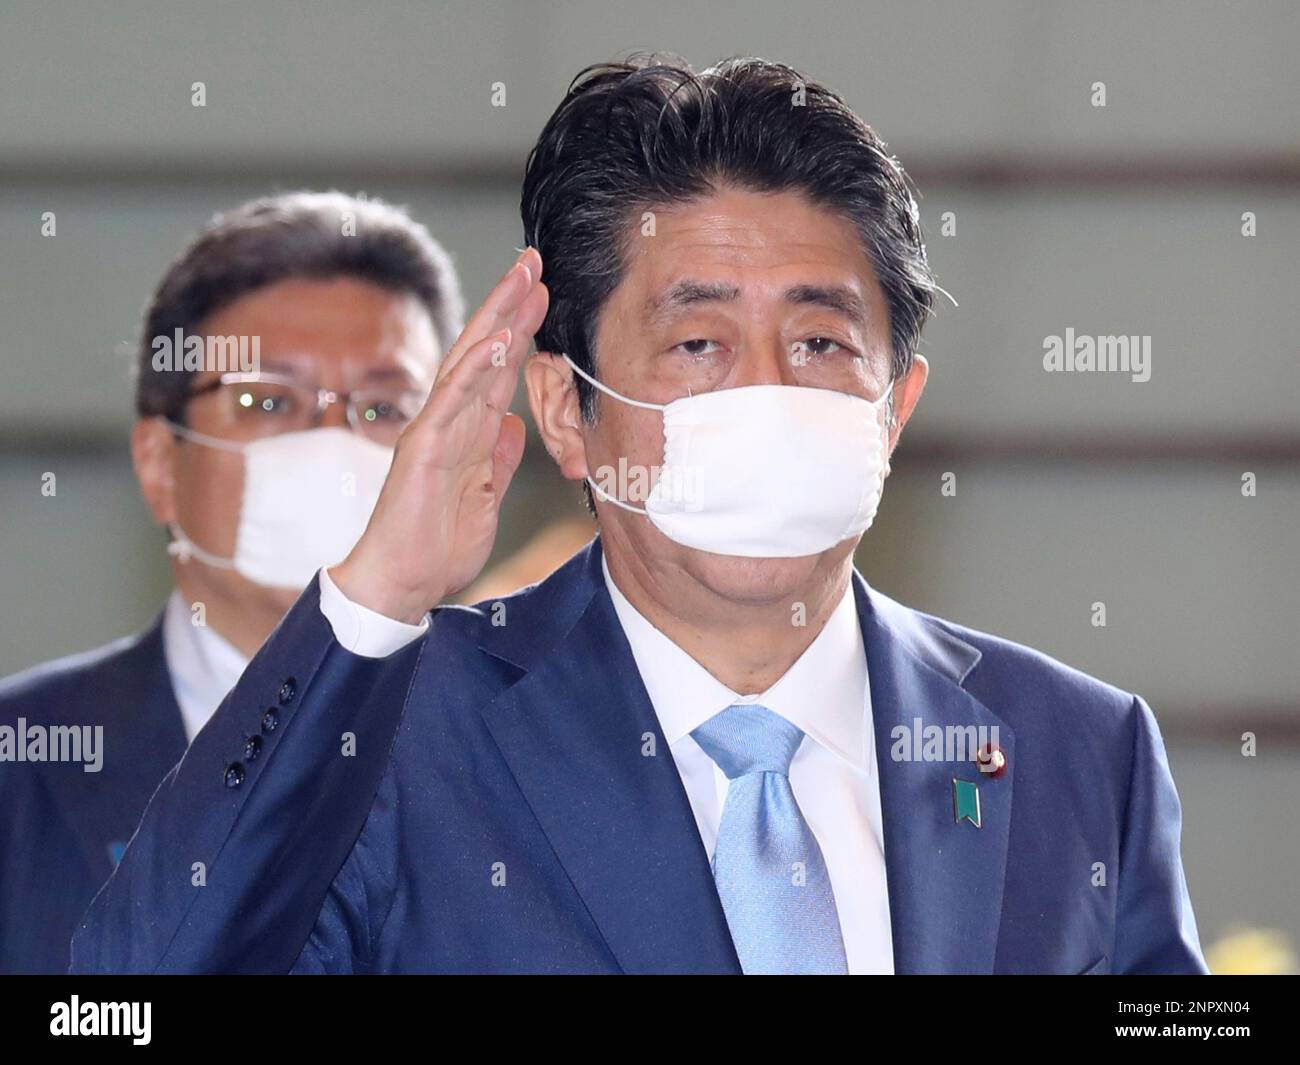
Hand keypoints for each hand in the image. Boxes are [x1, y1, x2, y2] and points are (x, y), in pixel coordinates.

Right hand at [331, 247, 548, 622]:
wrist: (403, 584)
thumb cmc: (438, 545)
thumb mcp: (485, 498)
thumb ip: (497, 460)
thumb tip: (512, 426)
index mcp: (467, 433)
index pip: (497, 371)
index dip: (520, 332)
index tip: (543, 294)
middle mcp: (449, 422)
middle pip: (482, 352)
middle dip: (508, 306)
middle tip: (534, 262)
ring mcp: (433, 431)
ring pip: (467, 364)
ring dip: (496, 320)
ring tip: (522, 282)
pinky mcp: (421, 450)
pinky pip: (451, 402)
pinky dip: (475, 369)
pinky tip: (498, 340)